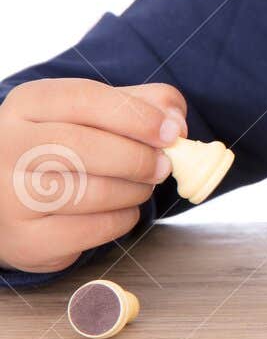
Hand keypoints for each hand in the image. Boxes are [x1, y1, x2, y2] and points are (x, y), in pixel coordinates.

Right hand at [0, 79, 186, 273]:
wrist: (15, 200)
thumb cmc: (68, 148)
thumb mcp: (99, 113)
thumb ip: (144, 104)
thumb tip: (176, 125)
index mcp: (27, 104)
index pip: (84, 99)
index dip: (137, 116)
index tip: (171, 133)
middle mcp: (8, 146)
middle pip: (83, 147)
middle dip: (138, 158)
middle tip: (164, 166)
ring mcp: (10, 196)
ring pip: (91, 192)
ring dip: (134, 191)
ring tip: (141, 186)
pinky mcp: (25, 239)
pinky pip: (92, 229)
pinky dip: (122, 219)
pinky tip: (120, 209)